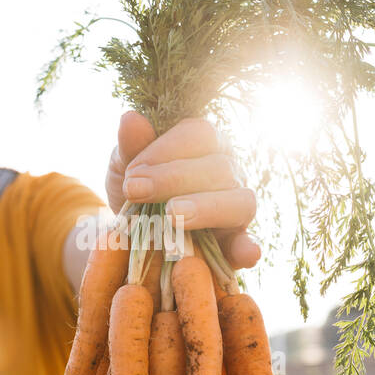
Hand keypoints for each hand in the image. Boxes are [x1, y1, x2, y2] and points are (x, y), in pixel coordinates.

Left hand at [105, 110, 260, 269]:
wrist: (131, 236)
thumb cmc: (136, 191)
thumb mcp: (124, 168)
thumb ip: (129, 146)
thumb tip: (131, 118)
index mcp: (205, 142)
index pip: (198, 134)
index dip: (165, 150)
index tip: (132, 173)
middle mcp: (229, 170)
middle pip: (219, 167)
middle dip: (174, 179)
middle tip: (137, 192)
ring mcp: (237, 208)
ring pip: (241, 201)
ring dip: (206, 208)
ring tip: (172, 216)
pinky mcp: (236, 243)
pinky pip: (249, 244)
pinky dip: (248, 248)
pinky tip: (244, 255)